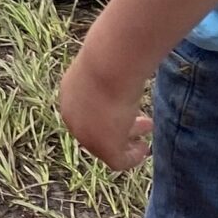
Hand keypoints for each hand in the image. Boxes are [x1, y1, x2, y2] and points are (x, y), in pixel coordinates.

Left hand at [57, 52, 151, 172]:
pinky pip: (118, 161)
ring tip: (147, 135)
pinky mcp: (103, 148)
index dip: (109, 112)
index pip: (88, 111)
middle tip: (144, 122)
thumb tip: (126, 56)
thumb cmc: (111, 57)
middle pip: (97, 128)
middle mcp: (74, 117)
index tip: (130, 109)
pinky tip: (144, 149)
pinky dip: (131, 158)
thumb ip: (112, 67)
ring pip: (107, 144)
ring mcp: (86, 135)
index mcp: (70, 94)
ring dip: (128, 140)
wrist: (108, 66)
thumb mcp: (107, 62)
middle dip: (120, 126)